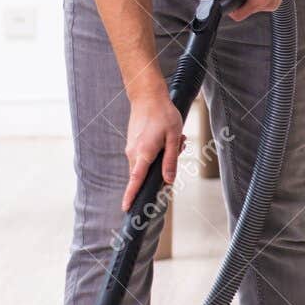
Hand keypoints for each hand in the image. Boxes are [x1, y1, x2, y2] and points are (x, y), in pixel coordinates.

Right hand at [123, 88, 183, 210]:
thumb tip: (168, 180)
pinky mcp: (132, 143)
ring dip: (161, 158)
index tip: (126, 208)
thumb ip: (170, 161)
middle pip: (145, 174)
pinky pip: (143, 155)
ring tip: (175, 140)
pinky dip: (156, 151)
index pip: (135, 180)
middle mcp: (133, 153)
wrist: (147, 96)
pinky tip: (167, 137)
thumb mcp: (173, 137)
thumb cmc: (163, 114)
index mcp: (144, 153)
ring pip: (146, 164)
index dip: (131, 195)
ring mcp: (131, 148)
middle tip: (178, 147)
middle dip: (161, 170)